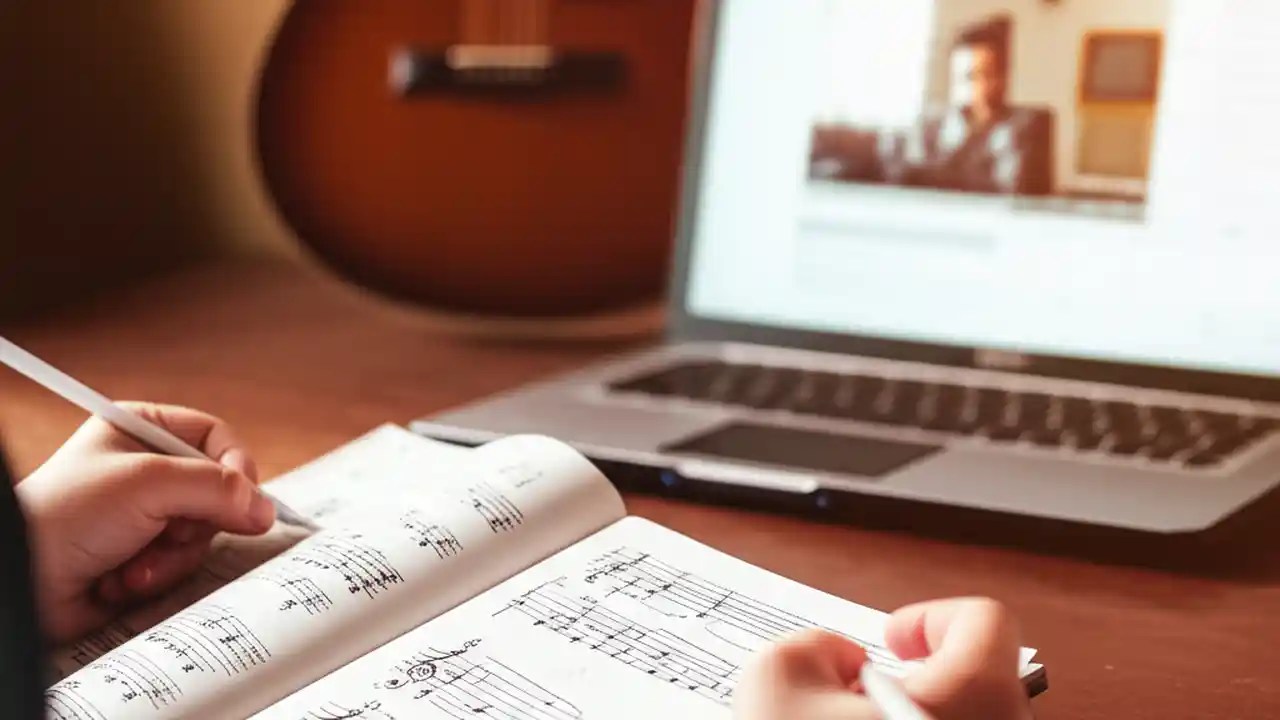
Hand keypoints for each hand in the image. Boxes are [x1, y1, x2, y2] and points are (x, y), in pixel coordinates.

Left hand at [15, 403, 275, 641]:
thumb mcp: (148, 484)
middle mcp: (147, 471)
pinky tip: (123, 578)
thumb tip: (265, 508)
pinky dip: (158, 575)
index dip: (235, 466)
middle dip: (196, 522)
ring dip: (172, 555)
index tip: (242, 496)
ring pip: (204, 534)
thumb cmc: (63, 515)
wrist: (23, 580)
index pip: (216, 437)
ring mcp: (147, 516)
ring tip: (136, 561)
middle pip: (218, 491)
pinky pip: (183, 564)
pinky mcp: (144, 556)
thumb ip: (216, 489)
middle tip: (172, 530)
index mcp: (141, 431)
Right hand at [734, 598, 1031, 719]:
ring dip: (919, 717)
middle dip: (919, 678)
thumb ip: (809, 643)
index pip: (985, 620)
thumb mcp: (775, 680)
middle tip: (865, 697)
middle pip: (981, 676)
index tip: (893, 639)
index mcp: (973, 695)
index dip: (928, 618)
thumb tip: (831, 659)